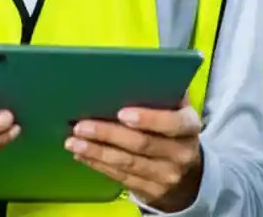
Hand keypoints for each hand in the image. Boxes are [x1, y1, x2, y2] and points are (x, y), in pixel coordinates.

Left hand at [65, 101, 203, 212]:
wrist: (189, 174)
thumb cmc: (174, 131)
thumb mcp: (178, 110)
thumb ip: (163, 92)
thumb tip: (135, 70)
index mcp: (189, 127)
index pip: (172, 123)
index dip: (148, 119)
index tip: (122, 113)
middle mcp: (181, 154)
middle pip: (142, 144)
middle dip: (108, 134)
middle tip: (81, 125)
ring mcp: (166, 176)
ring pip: (127, 163)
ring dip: (97, 152)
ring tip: (74, 141)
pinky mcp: (151, 192)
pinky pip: (121, 178)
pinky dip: (98, 165)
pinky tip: (82, 154)